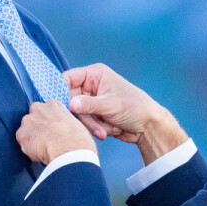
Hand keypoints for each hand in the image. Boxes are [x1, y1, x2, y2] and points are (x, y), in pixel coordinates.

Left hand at [16, 101, 96, 164]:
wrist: (70, 151)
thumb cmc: (78, 140)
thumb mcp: (75, 123)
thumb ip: (63, 121)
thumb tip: (60, 130)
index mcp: (53, 105)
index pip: (45, 110)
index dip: (47, 122)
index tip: (51, 129)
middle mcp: (39, 109)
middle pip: (32, 117)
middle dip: (36, 127)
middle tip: (45, 139)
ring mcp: (28, 121)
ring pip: (26, 130)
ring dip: (31, 138)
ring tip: (43, 148)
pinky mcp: (21, 134)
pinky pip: (22, 142)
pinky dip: (28, 148)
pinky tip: (39, 153)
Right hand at [65, 64, 187, 163]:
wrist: (148, 126)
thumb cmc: (134, 107)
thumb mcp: (110, 104)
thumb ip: (88, 104)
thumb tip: (69, 104)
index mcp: (94, 74)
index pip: (68, 78)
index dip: (60, 90)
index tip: (58, 105)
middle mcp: (91, 86)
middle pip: (70, 99)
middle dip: (82, 115)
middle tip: (92, 123)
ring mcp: (92, 101)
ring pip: (77, 114)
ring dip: (90, 124)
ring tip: (104, 130)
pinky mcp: (94, 115)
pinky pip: (84, 123)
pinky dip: (95, 129)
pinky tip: (108, 130)